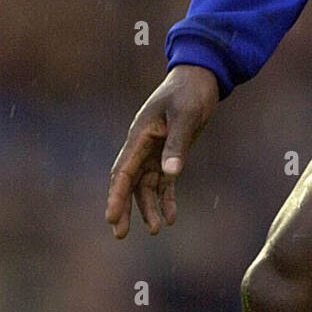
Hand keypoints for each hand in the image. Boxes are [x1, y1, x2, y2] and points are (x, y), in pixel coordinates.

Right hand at [106, 65, 219, 238]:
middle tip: (120, 234)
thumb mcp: (185, 116)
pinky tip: (172, 216)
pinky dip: (166, 197)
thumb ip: (177, 144)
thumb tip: (170, 173)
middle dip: (124, 207)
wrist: (201, 77)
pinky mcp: (170, 152)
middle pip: (129, 182)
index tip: (111, 218)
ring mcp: (155, 149)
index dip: (116, 196)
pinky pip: (164, 180)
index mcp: (140, 135)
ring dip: (149, 206)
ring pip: (146, 184)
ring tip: (158, 228)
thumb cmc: (190, 92)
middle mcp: (143, 145)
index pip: (123, 171)